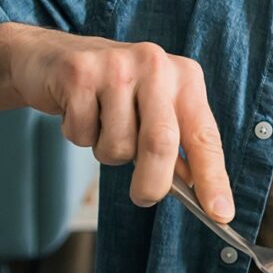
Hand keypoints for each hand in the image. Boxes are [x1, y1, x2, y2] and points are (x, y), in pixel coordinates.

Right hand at [0, 25, 232, 219]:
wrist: (51, 58)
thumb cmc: (111, 92)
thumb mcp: (152, 110)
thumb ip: (175, 146)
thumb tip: (194, 192)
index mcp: (184, 77)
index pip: (204, 135)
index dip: (213, 178)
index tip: (221, 214)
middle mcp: (155, 65)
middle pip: (160, 143)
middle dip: (152, 183)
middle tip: (144, 197)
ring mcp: (116, 66)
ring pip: (118, 144)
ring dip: (107, 152)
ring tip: (101, 127)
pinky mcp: (79, 74)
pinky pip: (83, 134)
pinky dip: (79, 136)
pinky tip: (78, 111)